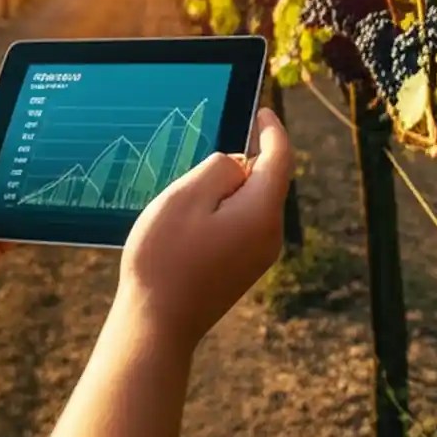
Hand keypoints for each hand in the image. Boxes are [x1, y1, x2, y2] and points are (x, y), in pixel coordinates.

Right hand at [116, 107, 293, 351]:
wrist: (157, 325)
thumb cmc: (165, 258)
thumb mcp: (186, 196)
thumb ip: (220, 168)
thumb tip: (240, 165)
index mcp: (261, 211)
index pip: (280, 158)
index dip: (272, 129)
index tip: (264, 110)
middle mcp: (269, 235)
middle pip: (264, 180)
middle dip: (238, 163)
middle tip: (197, 163)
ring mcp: (258, 256)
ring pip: (250, 204)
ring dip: (223, 192)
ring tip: (182, 204)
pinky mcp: (242, 270)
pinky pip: (240, 226)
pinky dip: (220, 213)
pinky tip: (186, 227)